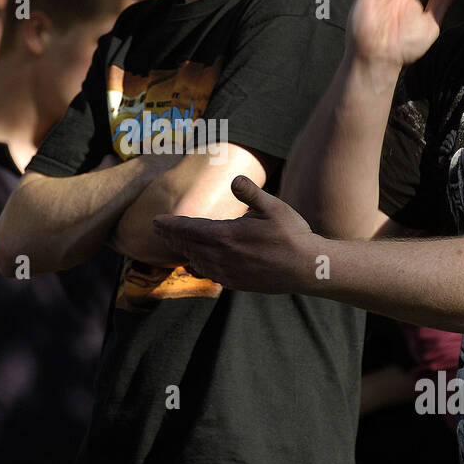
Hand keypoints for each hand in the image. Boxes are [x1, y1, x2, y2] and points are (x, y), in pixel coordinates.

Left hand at [152, 176, 317, 293]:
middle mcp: (221, 256)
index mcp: (226, 236)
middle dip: (171, 236)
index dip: (170, 225)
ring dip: (183, 250)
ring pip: (196, 260)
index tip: (156, 221)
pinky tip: (195, 262)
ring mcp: (227, 272)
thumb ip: (251, 192)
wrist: (307, 269)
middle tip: (158, 229)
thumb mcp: (274, 207)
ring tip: (174, 242)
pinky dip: (197, 264)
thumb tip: (234, 179)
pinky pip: (209, 273)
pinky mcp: (236, 283)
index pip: (188, 229)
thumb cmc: (292, 235)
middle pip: (187, 245)